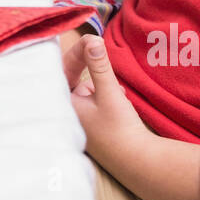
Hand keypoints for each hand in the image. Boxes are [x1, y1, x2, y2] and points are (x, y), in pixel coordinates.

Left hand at [62, 35, 152, 160]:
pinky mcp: (92, 124)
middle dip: (90, 66)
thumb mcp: (109, 92)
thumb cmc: (120, 129)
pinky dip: (107, 94)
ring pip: (86, 87)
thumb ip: (99, 65)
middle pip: (73, 77)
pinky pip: (95, 99)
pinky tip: (121, 100)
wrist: (138, 161)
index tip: (91, 38)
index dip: (75, 51)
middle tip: (100, 51)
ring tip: (117, 90)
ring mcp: (79, 119)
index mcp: (64, 104)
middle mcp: (67, 112)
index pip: (62, 69)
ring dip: (101, 82)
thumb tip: (92, 39)